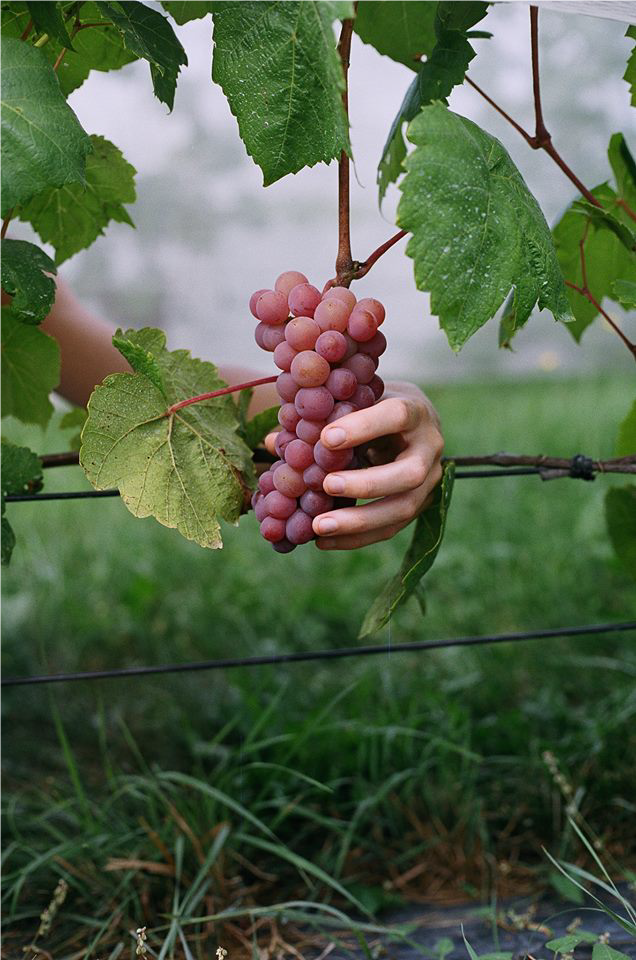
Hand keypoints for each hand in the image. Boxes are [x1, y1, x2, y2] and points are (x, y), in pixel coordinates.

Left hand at [264, 381, 443, 549]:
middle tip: (326, 485)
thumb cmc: (372, 406)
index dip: (364, 427)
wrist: (408, 426)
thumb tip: (273, 444)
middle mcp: (431, 448)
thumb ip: (321, 417)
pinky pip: (390, 529)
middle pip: (408, 473)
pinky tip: (321, 541)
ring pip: (402, 508)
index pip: (397, 416)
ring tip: (319, 526)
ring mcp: (430, 481)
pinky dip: (356, 538)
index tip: (326, 438)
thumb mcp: (354, 401)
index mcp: (416, 412)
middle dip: (367, 483)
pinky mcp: (418, 506)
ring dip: (359, 521)